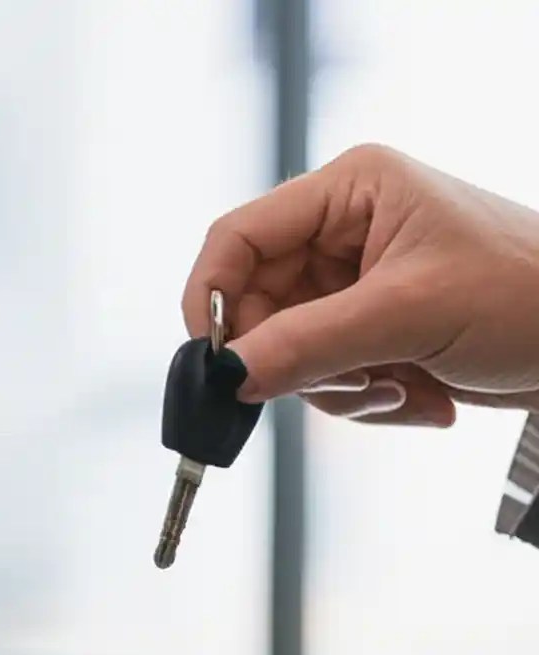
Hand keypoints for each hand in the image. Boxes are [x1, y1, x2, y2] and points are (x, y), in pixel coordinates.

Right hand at [185, 143, 538, 425]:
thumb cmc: (532, 296)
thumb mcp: (411, 314)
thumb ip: (310, 344)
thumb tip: (229, 375)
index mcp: (351, 191)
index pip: (239, 237)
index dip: (212, 296)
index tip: (213, 358)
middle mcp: (344, 230)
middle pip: (260, 305)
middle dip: (296, 358)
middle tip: (342, 385)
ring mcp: (356, 283)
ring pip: (289, 349)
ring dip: (337, 387)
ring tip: (400, 392)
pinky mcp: (372, 328)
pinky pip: (326, 373)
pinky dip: (365, 397)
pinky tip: (419, 396)